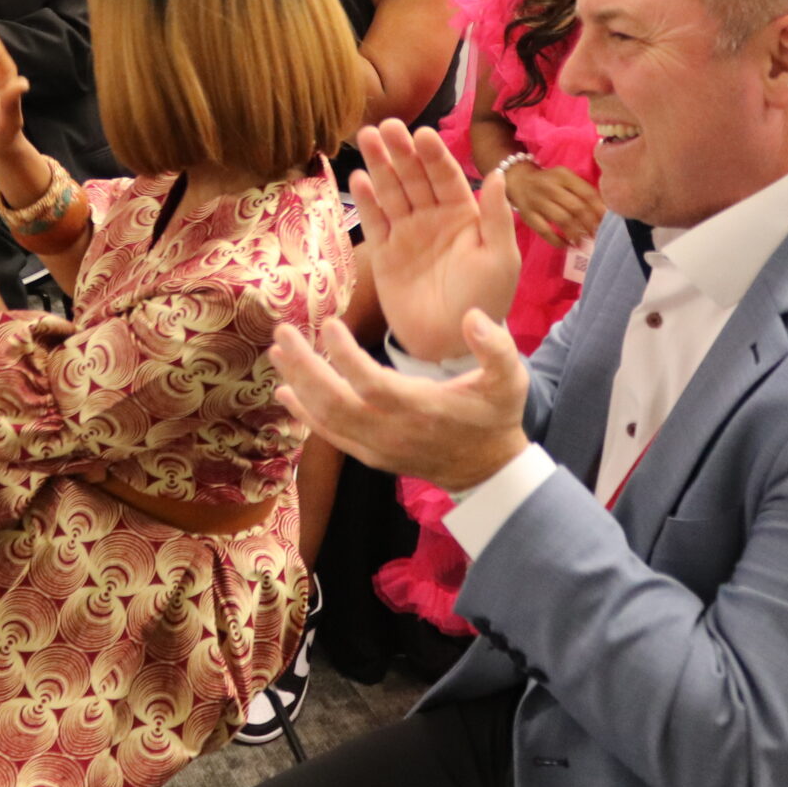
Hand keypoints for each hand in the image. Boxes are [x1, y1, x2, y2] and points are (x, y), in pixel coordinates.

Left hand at [269, 311, 531, 492]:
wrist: (487, 470)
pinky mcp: (370, 455)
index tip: (329, 325)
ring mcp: (377, 447)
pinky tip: (286, 392)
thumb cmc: (495, 416)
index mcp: (420, 408)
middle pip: (336, 401)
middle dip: (305, 367)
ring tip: (278, 352)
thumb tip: (473, 316)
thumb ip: (496, 347)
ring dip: (299, 384)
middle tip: (282, 333)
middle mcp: (391, 431)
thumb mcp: (509, 379)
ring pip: (327, 418)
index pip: (371, 384)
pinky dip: (305, 414)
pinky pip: (330, 436)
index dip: (345, 357)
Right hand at [349, 119, 521, 363]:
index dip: (434, 155)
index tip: (423, 134)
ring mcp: (406, 233)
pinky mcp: (384, 253)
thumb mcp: (500, 259)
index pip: (446, 176)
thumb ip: (497, 218)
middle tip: (386, 126)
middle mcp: (432, 217)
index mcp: (463, 214)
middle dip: (400, 151)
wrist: (452, 344)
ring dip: (379, 165)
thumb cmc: (484, 300)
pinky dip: (366, 201)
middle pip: (414, 176)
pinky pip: (374, 221)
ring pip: (391, 192)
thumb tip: (497, 174)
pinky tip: (357, 178)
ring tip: (367, 137)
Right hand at [504, 160, 605, 249]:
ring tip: (584, 243)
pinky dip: (557, 240)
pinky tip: (566, 245)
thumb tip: (603, 214)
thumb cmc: (550, 182)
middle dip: (589, 224)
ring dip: (576, 234)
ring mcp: (537, 201)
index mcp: (563, 175)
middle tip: (597, 236)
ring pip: (561, 219)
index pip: (586, 193)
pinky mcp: (528, 215)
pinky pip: (544, 231)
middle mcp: (550, 186)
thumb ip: (582, 191)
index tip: (608, 222)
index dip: (599, 209)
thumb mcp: (565, 179)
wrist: (519, 181)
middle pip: (575, 207)